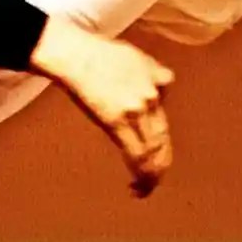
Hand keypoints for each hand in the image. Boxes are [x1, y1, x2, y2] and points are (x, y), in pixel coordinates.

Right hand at [29, 17, 174, 197]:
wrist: (76, 54)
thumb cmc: (97, 52)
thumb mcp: (135, 56)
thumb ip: (151, 71)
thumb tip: (160, 80)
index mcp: (157, 84)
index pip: (165, 122)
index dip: (161, 144)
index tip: (151, 155)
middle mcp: (151, 98)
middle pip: (163, 140)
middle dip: (161, 165)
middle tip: (154, 181)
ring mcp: (136, 110)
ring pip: (153, 151)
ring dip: (151, 175)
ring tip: (144, 188)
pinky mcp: (117, 120)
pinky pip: (136, 154)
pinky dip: (141, 173)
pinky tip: (137, 186)